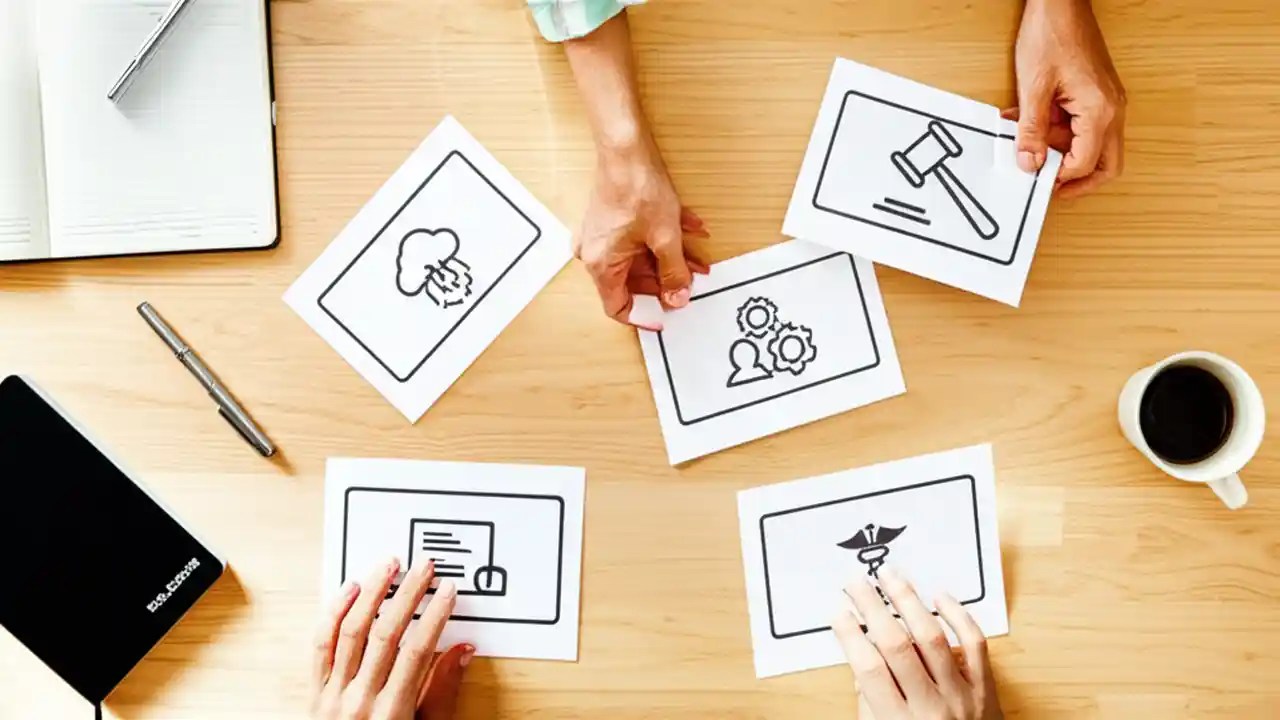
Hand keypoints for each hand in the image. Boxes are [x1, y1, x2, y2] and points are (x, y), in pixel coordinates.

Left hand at [312, 558, 473, 719]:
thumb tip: (461, 651)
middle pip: (385, 633)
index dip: (435, 616)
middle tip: (424, 568)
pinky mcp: (314, 692)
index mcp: (391, 713)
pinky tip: (349, 591)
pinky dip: (334, 613)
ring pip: (350, 630)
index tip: (448, 592)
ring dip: (371, 592)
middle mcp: (358, 700)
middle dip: (408, 594)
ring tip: (387, 566)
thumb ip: (442, 693)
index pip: (417, 650)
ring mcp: (332, 694)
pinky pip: (320, 644)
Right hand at [561, 11, 708, 329]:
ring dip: (668, 261)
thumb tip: (678, 297)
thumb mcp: (664, 238)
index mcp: (601, 264)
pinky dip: (660, 242)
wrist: (625, 149)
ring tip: (697, 261)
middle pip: (632, 282)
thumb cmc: (636, 189)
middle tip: (691, 283)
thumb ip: (673, 273)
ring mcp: (601, 236)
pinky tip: (688, 235)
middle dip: (665, 283)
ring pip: (638, 260)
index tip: (665, 317)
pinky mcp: (610, 221)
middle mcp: (596, 253)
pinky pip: (636, 241)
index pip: (618, 306)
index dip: (644, 315)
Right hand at [833, 568, 1001, 719]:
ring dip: (909, 601)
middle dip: (872, 608)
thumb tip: (860, 659)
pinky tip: (940, 595)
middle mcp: (930, 708)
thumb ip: (871, 703)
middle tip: (856, 583)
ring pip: (932, 638)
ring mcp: (960, 696)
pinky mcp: (985, 689)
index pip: (869, 669)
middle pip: (896, 646)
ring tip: (891, 576)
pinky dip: (959, 616)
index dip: (850, 636)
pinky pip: (975, 644)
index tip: (838, 612)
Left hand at [1007, 0, 1125, 197]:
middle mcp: (1112, 109)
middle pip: (1104, 163)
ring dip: (1060, 150)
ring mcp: (1108, 101)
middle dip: (1076, 179)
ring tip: (1027, 144)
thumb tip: (1029, 163)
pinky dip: (1059, 131)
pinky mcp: (1096, 94)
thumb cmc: (1052, 34)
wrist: (1060, 2)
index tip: (1035, 180)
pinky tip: (1031, 124)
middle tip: (1048, 186)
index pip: (1084, 164)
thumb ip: (1031, 131)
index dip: (1058, 178)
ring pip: (1093, 145)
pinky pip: (1083, 125)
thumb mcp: (1033, 89)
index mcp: (1101, 111)